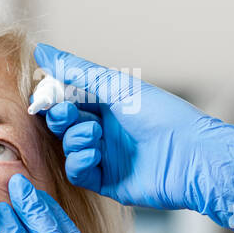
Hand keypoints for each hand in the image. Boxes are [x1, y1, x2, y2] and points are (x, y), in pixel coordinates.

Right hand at [33, 43, 233, 232]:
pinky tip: (94, 155)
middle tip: (66, 114)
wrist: (192, 156)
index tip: (43, 96)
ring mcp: (108, 157)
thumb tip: (41, 50)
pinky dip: (80, 162)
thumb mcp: (116, 86)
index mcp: (110, 104)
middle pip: (65, 125)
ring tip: (93, 134)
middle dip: (60, 118)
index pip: (69, 99)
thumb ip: (76, 71)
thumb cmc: (162, 116)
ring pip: (70, 148)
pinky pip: (80, 173)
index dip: (53, 98)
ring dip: (74, 139)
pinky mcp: (109, 182)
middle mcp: (107, 130)